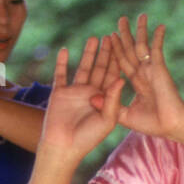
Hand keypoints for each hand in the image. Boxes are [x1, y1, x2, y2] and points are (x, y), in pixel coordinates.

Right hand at [39, 34, 125, 161]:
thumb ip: (113, 100)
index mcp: (104, 100)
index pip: (112, 76)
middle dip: (105, 53)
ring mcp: (75, 92)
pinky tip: (66, 49)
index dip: (117, 61)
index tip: (123, 47)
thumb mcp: (106, 120)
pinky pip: (61, 74)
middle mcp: (90, 93)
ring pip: (83, 68)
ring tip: (93, 38)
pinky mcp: (60, 93)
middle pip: (99, 69)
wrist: (64, 147)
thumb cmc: (88, 139)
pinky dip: (62, 62)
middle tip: (110, 37)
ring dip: (88, 54)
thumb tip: (121, 79)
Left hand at [109, 13, 183, 140]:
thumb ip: (110, 105)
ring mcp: (151, 70)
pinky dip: (158, 38)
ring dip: (140, 31)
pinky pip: (157, 50)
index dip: (116, 50)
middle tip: (121, 20)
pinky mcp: (159, 69)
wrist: (171, 127)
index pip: (123, 63)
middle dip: (126, 35)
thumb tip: (92, 97)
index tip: (110, 37)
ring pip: (143, 46)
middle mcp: (143, 74)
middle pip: (131, 50)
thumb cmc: (152, 124)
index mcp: (137, 83)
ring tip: (140, 15)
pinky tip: (159, 26)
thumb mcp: (125, 116)